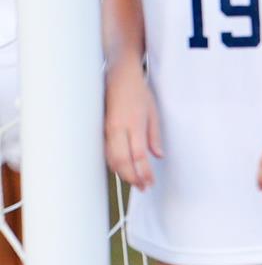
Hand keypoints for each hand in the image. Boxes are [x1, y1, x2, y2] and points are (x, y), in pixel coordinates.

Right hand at [104, 63, 161, 189]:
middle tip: (143, 187)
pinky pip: (106, 151)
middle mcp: (117, 129)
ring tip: (135, 182)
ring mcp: (106, 129)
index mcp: (133, 124)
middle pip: (121, 161)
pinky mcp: (101, 129)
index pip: (138, 155)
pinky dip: (114, 164)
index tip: (150, 183)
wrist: (118, 76)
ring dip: (122, 173)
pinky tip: (122, 170)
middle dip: (132, 178)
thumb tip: (158, 155)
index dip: (143, 172)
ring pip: (111, 158)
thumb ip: (154, 136)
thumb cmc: (138, 93)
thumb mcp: (153, 112)